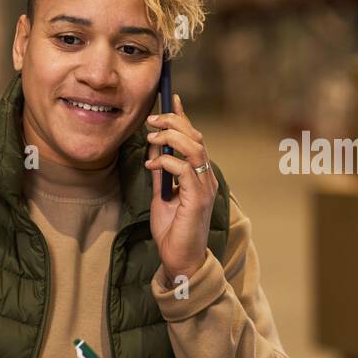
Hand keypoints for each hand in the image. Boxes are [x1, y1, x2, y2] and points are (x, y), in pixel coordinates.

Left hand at [144, 93, 217, 282]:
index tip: (171, 98)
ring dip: (170, 138)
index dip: (183, 116)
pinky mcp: (198, 199)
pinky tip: (152, 166)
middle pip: (196, 137)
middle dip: (173, 122)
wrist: (179, 259)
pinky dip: (167, 162)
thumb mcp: (162, 194)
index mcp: (199, 174)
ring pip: (194, 148)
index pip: (194, 138)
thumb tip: (154, 149)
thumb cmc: (172, 230)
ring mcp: (205, 187)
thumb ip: (161, 172)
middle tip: (151, 119)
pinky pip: (185, 170)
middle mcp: (206, 177)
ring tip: (151, 138)